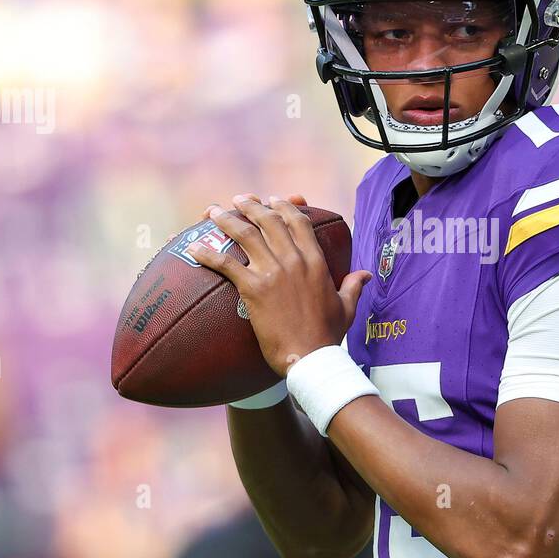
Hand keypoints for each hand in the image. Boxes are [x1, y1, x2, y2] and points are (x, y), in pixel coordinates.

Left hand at [189, 193, 371, 376]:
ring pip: (246, 234)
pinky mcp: (253, 289)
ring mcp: (273, 272)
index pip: (299, 222)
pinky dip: (208, 253)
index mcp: (315, 262)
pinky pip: (226, 264)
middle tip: (239, 200)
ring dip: (227, 219)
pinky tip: (194, 248)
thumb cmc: (328, 336)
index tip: (273, 199)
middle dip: (252, 206)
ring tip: (213, 211)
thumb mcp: (347, 307)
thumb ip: (353, 285)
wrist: (311, 358)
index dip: (284, 206)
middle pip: (269, 221)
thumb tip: (365, 274)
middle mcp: (294, 261)